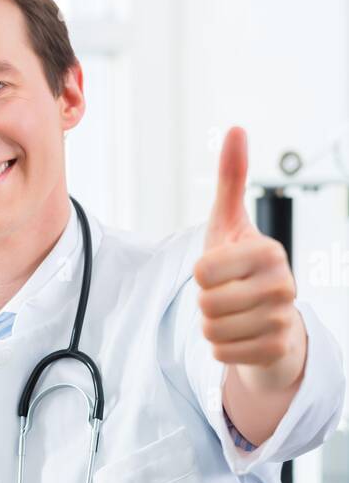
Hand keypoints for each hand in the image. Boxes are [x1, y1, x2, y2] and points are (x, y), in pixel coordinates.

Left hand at [193, 127, 305, 390]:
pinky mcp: (276, 350)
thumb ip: (231, 179)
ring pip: (210, 330)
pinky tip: (239, 336)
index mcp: (269, 251)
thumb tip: (236, 129)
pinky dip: (221, 348)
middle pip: (205, 303)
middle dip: (205, 302)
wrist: (270, 318)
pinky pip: (220, 354)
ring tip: (231, 315)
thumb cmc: (242, 266)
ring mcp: (282, 320)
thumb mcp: (230, 223)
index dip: (200, 274)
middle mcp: (283, 285)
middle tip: (225, 295)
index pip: (202, 271)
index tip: (219, 270)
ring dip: (211, 326)